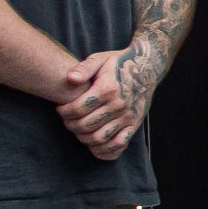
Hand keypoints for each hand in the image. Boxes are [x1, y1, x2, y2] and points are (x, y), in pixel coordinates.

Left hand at [56, 41, 153, 160]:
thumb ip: (84, 68)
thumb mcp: (100, 58)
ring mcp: (127, 116)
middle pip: (86, 125)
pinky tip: (94, 145)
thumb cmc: (118, 63)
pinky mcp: (134, 124)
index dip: (64, 111)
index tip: (60, 109)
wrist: (147, 66)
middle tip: (67, 120)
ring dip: (83, 138)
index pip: (78, 108)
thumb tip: (70, 79)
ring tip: (79, 130)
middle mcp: (118, 104)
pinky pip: (118, 144)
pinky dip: (104, 150)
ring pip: (99, 138)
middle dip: (70, 125)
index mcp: (108, 88)